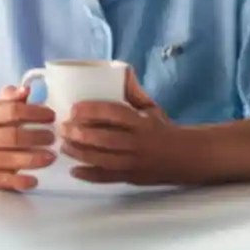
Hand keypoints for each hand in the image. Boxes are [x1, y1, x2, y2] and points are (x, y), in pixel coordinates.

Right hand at [0, 85, 56, 190]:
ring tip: (52, 157)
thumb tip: (27, 89)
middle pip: (12, 136)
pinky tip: (35, 180)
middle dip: (36, 137)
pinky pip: (6, 181)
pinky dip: (20, 181)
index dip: (34, 112)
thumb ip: (10, 99)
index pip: (12, 112)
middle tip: (53, 137)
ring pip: (10, 159)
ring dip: (33, 158)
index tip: (52, 115)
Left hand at [62, 69, 183, 185]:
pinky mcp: (131, 178)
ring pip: (103, 159)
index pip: (115, 113)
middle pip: (105, 139)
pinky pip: (108, 178)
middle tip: (63, 128)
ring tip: (64, 146)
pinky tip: (74, 170)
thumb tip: (122, 71)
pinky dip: (90, 175)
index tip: (74, 108)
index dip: (93, 110)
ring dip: (80, 153)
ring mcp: (134, 163)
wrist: (186, 157)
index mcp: (142, 122)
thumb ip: (134, 92)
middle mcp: (138, 143)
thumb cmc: (163, 129)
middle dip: (81, 134)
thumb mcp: (152, 108)